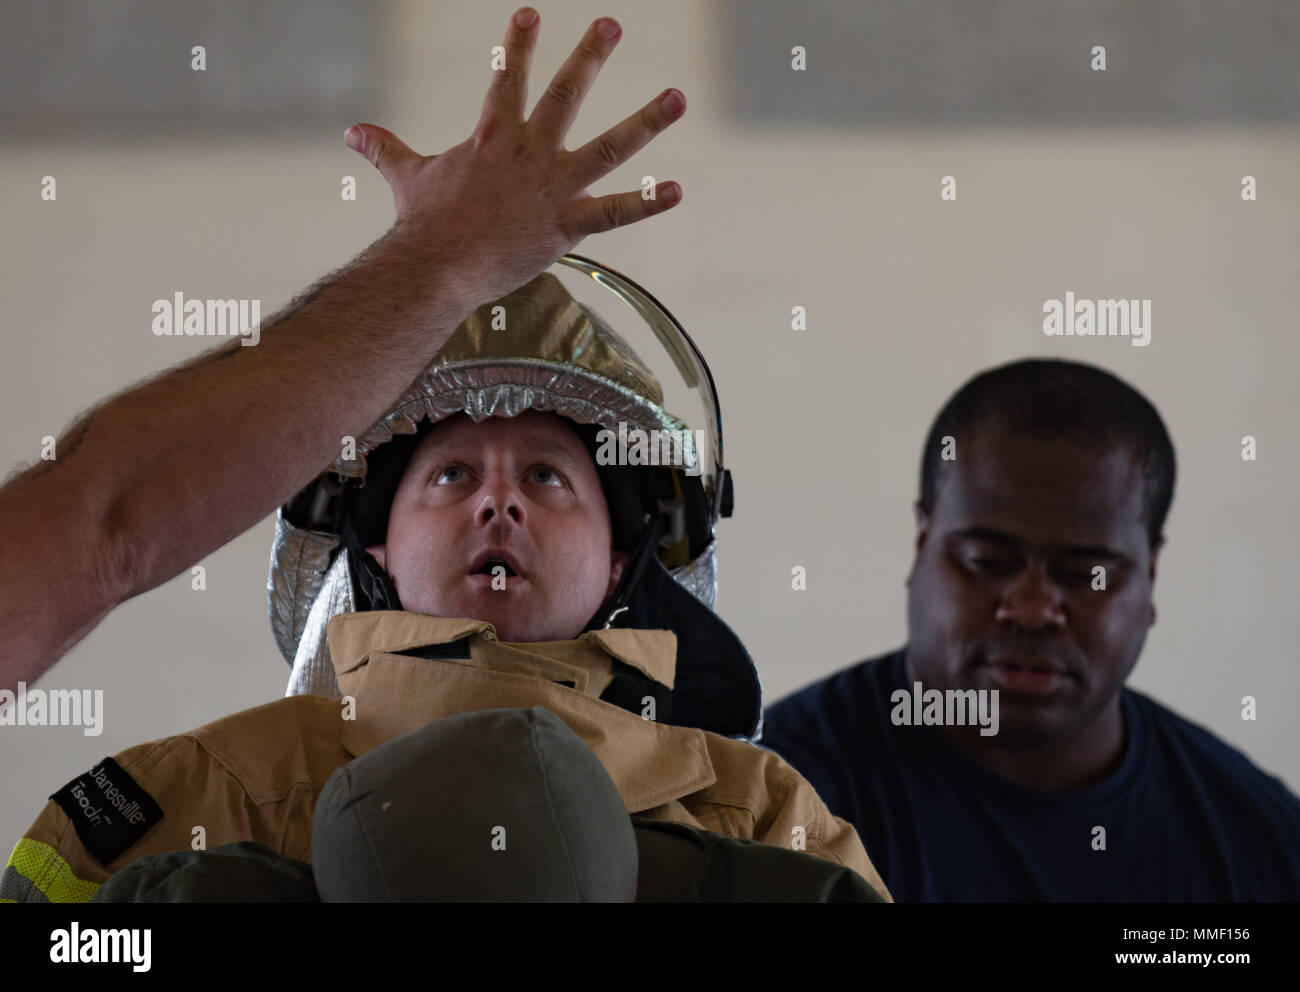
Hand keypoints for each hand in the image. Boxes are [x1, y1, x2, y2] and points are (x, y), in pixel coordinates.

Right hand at [344, 7, 685, 307]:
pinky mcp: (566, 225)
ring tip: (677, 97)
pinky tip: (678, 190)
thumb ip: (385, 147)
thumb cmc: (422, 224)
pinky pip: (615, 212)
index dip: (520, 44)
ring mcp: (552, 187)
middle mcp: (529, 153)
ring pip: (609, 147)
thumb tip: (351, 131)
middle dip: (590, 56)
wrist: (436, 267)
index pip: (508, 78)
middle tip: (611, 24)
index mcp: (492, 137)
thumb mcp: (405, 176)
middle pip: (566, 94)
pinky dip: (649, 203)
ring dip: (646, 122)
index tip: (531, 14)